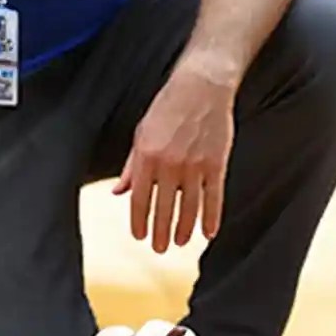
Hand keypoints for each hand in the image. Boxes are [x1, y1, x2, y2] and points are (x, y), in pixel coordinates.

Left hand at [113, 58, 236, 252]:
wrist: (201, 87)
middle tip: (158, 249)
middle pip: (163, 208)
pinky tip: (209, 233)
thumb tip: (118, 192)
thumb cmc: (167, 108)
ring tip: (179, 243)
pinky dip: (212, 217)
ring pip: (189, 208)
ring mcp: (195, 165)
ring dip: (184, 229)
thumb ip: (131, 165)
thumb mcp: (141, 133)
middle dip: (160, 232)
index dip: (139, 220)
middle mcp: (169, 164)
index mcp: (146, 156)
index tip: (139, 236)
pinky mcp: (217, 164)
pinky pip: (214, 198)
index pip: (140, 198)